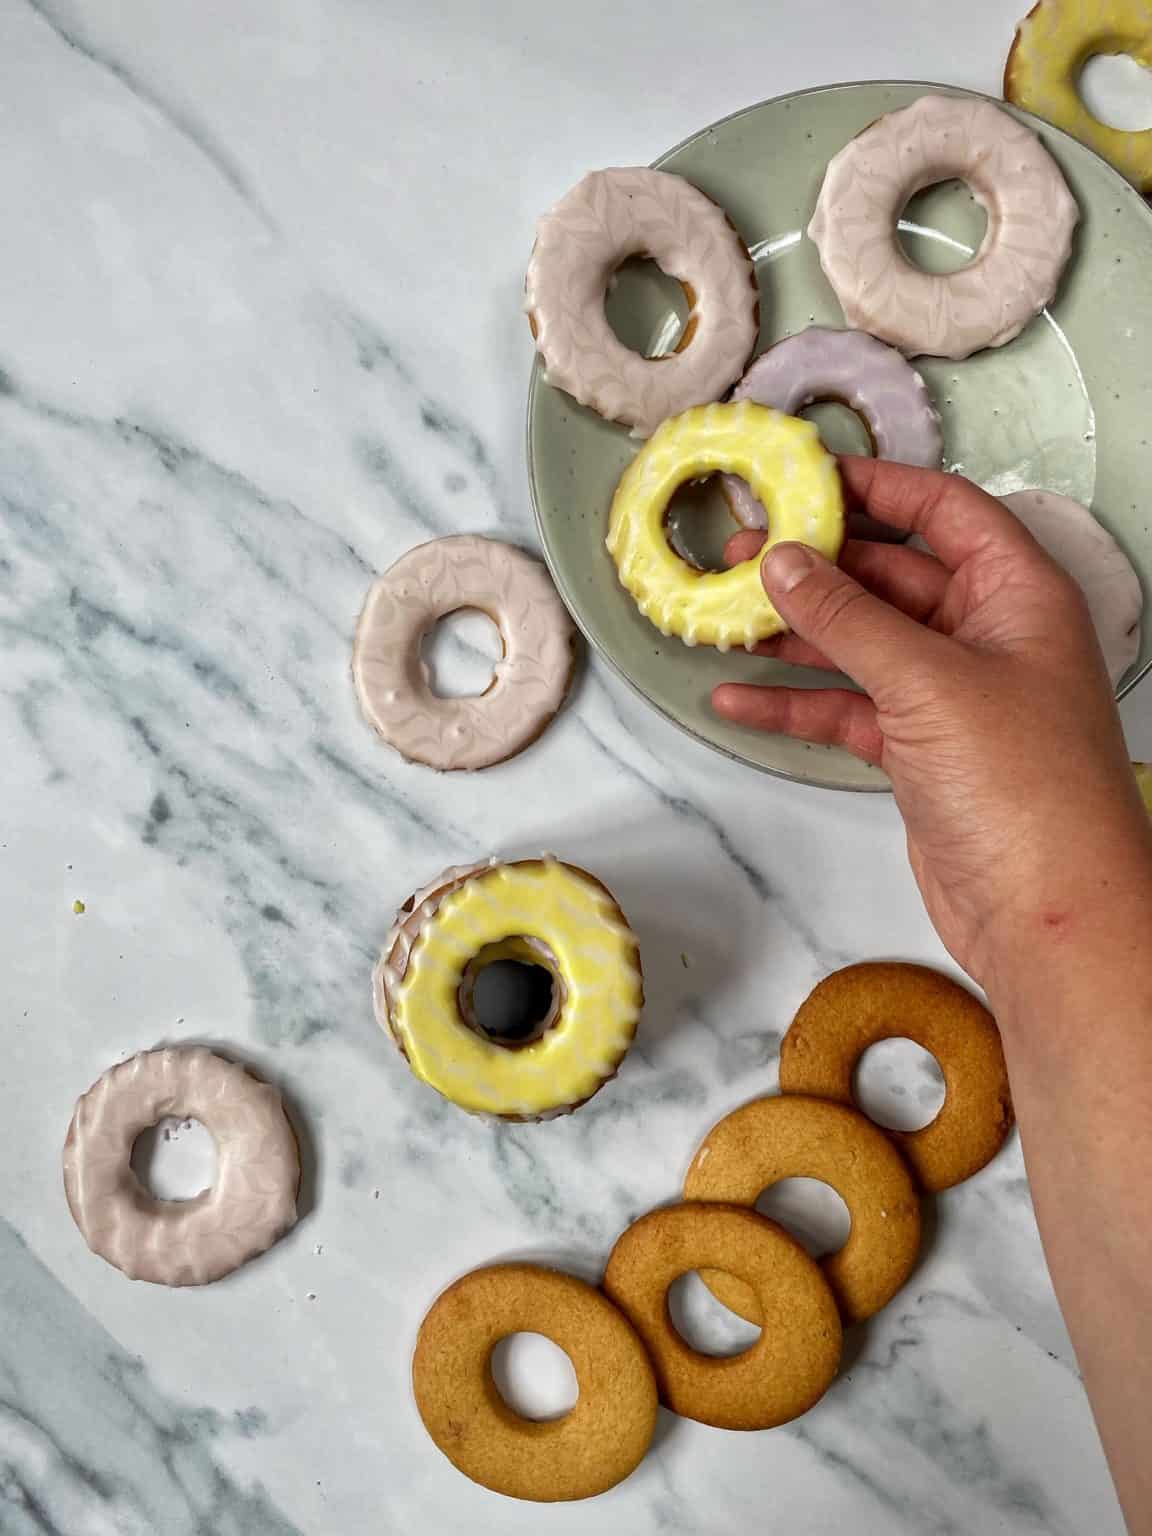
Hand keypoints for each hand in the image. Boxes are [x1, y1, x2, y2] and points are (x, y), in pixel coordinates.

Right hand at [712, 457, 1151, 985]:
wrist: (1046, 913)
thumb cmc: (1025, 788)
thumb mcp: (929, 681)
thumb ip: (849, 616)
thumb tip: (785, 560)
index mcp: (1018, 594)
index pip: (945, 510)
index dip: (878, 486)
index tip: (805, 479)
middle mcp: (987, 636)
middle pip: (892, 576)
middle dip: (818, 564)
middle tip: (744, 552)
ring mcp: (951, 697)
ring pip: (862, 644)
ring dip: (796, 632)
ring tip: (725, 616)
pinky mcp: (920, 752)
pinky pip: (847, 708)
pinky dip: (796, 703)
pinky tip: (739, 699)